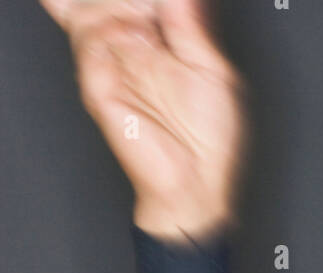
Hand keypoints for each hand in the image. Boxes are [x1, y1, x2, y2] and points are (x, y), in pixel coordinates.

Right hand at [38, 0, 246, 242]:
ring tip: (149, 20)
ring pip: (93, 11)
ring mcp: (111, 67)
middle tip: (153, 9)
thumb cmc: (207, 142)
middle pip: (104, 0)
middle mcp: (129, 51)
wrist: (195, 186)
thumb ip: (192, 24)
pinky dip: (111, 28)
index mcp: (156, 43)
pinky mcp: (99, 87)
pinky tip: (139, 36)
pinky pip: (89, 43)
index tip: (161, 3)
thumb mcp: (214, 69)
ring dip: (121, 6)